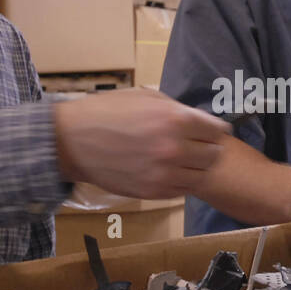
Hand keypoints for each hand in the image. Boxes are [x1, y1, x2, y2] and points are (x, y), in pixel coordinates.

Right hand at [55, 89, 229, 198]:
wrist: (73, 140)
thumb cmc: (107, 112)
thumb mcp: (146, 97)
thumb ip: (177, 109)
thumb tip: (200, 120)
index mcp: (176, 119)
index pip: (218, 130)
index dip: (214, 130)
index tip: (209, 131)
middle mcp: (175, 148)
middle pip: (213, 155)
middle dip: (207, 149)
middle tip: (196, 146)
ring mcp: (164, 174)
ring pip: (201, 176)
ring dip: (195, 168)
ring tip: (181, 160)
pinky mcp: (152, 192)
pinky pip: (181, 190)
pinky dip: (179, 181)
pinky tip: (167, 171)